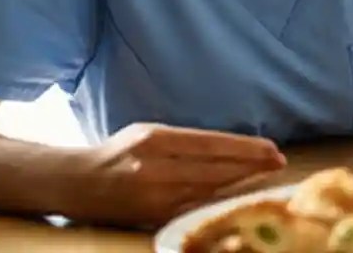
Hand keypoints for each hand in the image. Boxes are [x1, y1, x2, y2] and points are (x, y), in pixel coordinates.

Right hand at [58, 122, 285, 227]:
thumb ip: (186, 141)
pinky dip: (219, 203)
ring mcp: (153, 198)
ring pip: (208, 193)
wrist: (74, 183)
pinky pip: (195, 210)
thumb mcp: (149, 133)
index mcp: (154, 140)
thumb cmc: (118, 152)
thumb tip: (231, 148)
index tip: (271, 149)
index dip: (245, 149)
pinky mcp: (152, 219)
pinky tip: (238, 198)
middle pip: (215, 170)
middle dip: (251, 167)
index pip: (210, 144)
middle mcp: (154, 169)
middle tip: (279, 162)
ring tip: (266, 179)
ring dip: (241, 186)